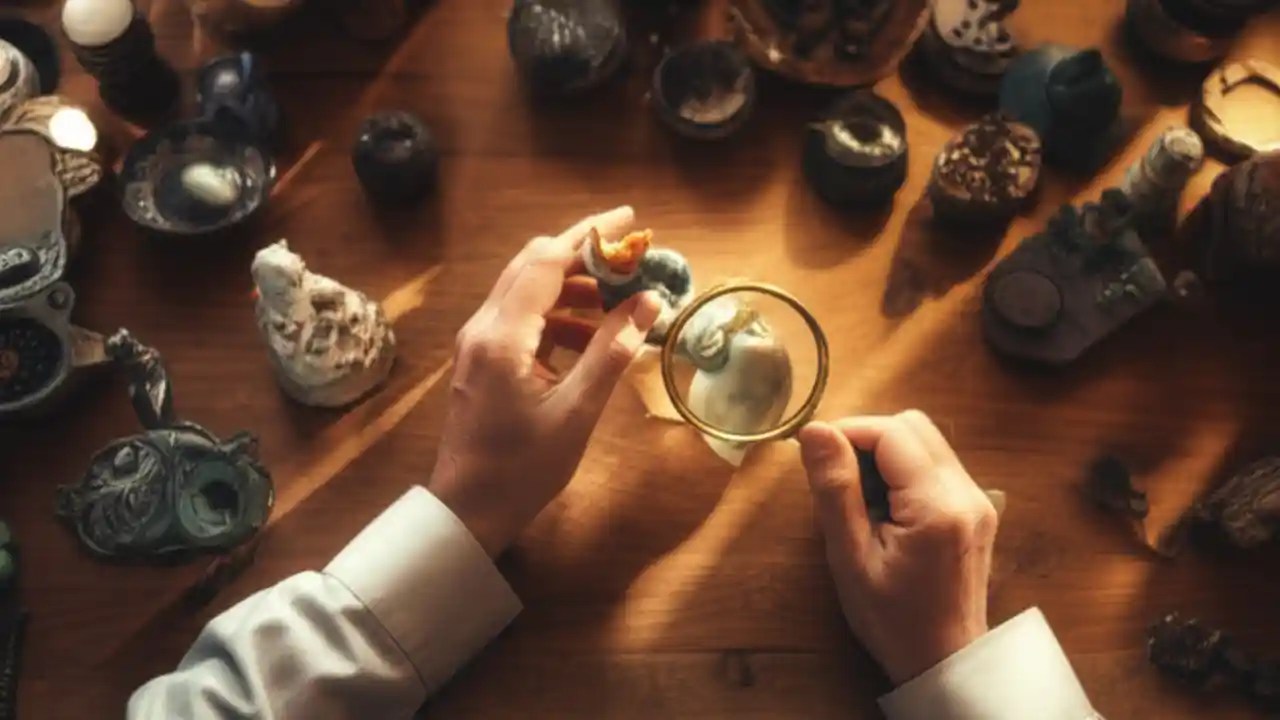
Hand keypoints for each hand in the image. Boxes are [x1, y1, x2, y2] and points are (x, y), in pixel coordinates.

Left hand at [428, 207, 660, 555]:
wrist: (467, 510)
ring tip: (618, 304)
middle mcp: (483, 328)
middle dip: (582, 255)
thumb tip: (648, 302)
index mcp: (502, 336)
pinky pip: (521, 319)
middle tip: (629, 260)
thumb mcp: (576, 412)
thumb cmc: (522, 469)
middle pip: (532, 266)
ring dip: (572, 288)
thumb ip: (611, 352)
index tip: (630, 222)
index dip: (588, 235)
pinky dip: (556, 316)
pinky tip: (588, 339)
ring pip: (526, 291)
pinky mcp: (481, 360)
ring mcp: (477, 343)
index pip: (545, 261)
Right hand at [798, 411, 996, 684]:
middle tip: (836, 478)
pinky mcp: (976, 508)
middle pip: (913, 426)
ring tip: (859, 498)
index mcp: (937, 506)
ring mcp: (977, 500)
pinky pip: (935, 465)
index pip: (891, 432)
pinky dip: (903, 471)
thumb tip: (814, 431)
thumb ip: (835, 490)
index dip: (848, 431)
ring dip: (884, 454)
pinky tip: (884, 509)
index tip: (815, 456)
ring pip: (925, 441)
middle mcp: (967, 493)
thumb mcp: (851, 558)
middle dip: (867, 438)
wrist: (946, 662)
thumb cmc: (892, 620)